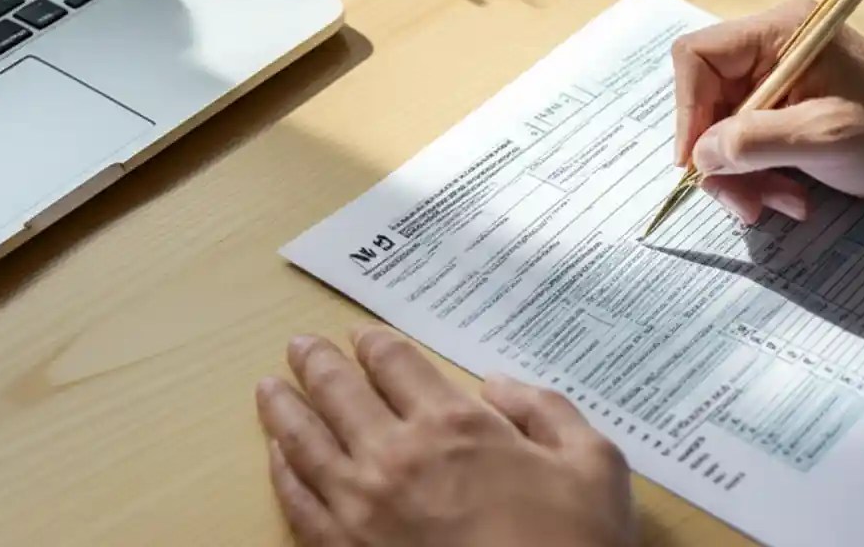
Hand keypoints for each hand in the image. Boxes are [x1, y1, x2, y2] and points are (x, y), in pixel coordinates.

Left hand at [255, 326, 637, 546]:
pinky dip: (281, 473)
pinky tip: (276, 458)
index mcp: (454, 424)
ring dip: (282, 407)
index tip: (359, 337)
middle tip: (299, 347)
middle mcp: (397, 454)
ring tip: (269, 388)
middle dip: (316, 363)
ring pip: (305, 440)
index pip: (395, 363)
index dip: (372, 344)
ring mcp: (361, 506)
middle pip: (339, 391)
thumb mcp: (595, 464)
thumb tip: (499, 385)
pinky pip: (297, 503)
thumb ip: (547, 410)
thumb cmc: (574, 545)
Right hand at [672, 0, 863, 220]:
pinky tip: (792, 199)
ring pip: (722, 132)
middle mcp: (772, 50)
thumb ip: (755, 141)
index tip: (697, 162)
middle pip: (706, 101)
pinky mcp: (786, 114)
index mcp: (780, 33)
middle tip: (744, 203)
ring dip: (742, 177)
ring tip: (777, 205)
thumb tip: (699, 155)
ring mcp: (778, 83)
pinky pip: (747, 147)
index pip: (697, 57)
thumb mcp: (825, 137)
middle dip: (721, 158)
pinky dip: (760, 179)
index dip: (688, 111)